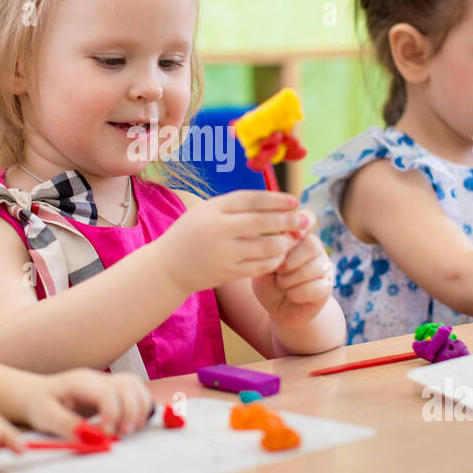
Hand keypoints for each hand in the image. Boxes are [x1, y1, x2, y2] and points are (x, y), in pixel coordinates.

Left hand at [20, 369, 152, 437]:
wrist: (34, 395)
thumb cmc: (39, 405)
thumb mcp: (45, 417)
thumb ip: (68, 426)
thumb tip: (91, 438)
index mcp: (80, 381)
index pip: (107, 392)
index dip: (112, 414)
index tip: (106, 435)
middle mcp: (97, 378)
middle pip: (127, 386)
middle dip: (131, 412)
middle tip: (123, 434)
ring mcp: (106, 382)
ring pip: (135, 386)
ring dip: (140, 408)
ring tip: (130, 429)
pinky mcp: (111, 392)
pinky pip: (135, 392)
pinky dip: (140, 407)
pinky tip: (133, 423)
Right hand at [154, 190, 301, 292]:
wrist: (168, 267)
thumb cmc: (191, 234)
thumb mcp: (205, 211)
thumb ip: (233, 205)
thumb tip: (273, 201)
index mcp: (212, 209)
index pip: (251, 200)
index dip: (276, 199)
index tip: (294, 200)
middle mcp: (217, 230)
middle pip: (261, 222)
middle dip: (287, 220)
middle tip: (305, 219)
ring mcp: (223, 253)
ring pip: (265, 247)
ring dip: (284, 242)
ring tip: (293, 239)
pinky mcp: (227, 273)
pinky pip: (260, 267)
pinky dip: (274, 261)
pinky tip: (280, 256)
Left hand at [252, 209, 333, 329]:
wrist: (279, 310)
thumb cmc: (268, 283)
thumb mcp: (261, 266)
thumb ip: (268, 252)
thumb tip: (277, 242)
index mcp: (298, 237)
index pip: (308, 219)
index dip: (301, 221)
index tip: (290, 234)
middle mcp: (315, 249)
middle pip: (312, 244)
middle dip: (290, 260)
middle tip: (277, 271)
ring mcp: (324, 267)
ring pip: (314, 267)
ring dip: (290, 280)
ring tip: (281, 284)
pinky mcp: (327, 287)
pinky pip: (315, 287)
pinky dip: (297, 294)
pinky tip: (291, 295)